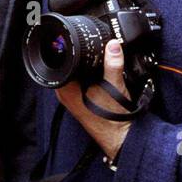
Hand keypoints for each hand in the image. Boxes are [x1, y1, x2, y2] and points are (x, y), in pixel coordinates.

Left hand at [54, 39, 130, 160]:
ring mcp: (72, 99)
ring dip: (85, 69)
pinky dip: (88, 78)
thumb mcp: (115, 86)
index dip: (71, 51)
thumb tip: (112, 45)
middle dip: (80, 58)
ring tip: (99, 67)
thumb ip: (113, 64)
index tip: (82, 44)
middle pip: (68, 67)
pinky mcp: (80, 102)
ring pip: (74, 76)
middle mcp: (65, 95)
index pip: (61, 62)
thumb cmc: (113, 119)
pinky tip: (100, 78)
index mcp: (66, 89)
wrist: (120, 137)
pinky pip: (80, 84)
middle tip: (95, 54)